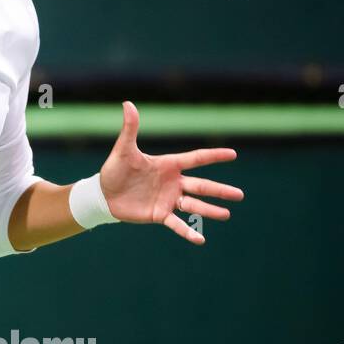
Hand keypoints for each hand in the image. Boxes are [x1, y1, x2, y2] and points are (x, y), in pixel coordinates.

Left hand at [99, 101, 244, 245]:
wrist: (103, 194)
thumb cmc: (114, 170)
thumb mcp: (123, 150)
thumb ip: (130, 129)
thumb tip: (127, 104)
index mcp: (168, 165)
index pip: (195, 159)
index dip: (213, 156)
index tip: (233, 154)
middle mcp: (173, 183)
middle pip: (201, 186)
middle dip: (219, 190)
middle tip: (239, 195)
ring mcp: (168, 200)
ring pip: (193, 205)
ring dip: (209, 210)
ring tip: (227, 214)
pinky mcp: (159, 214)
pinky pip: (177, 224)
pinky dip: (188, 231)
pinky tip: (200, 240)